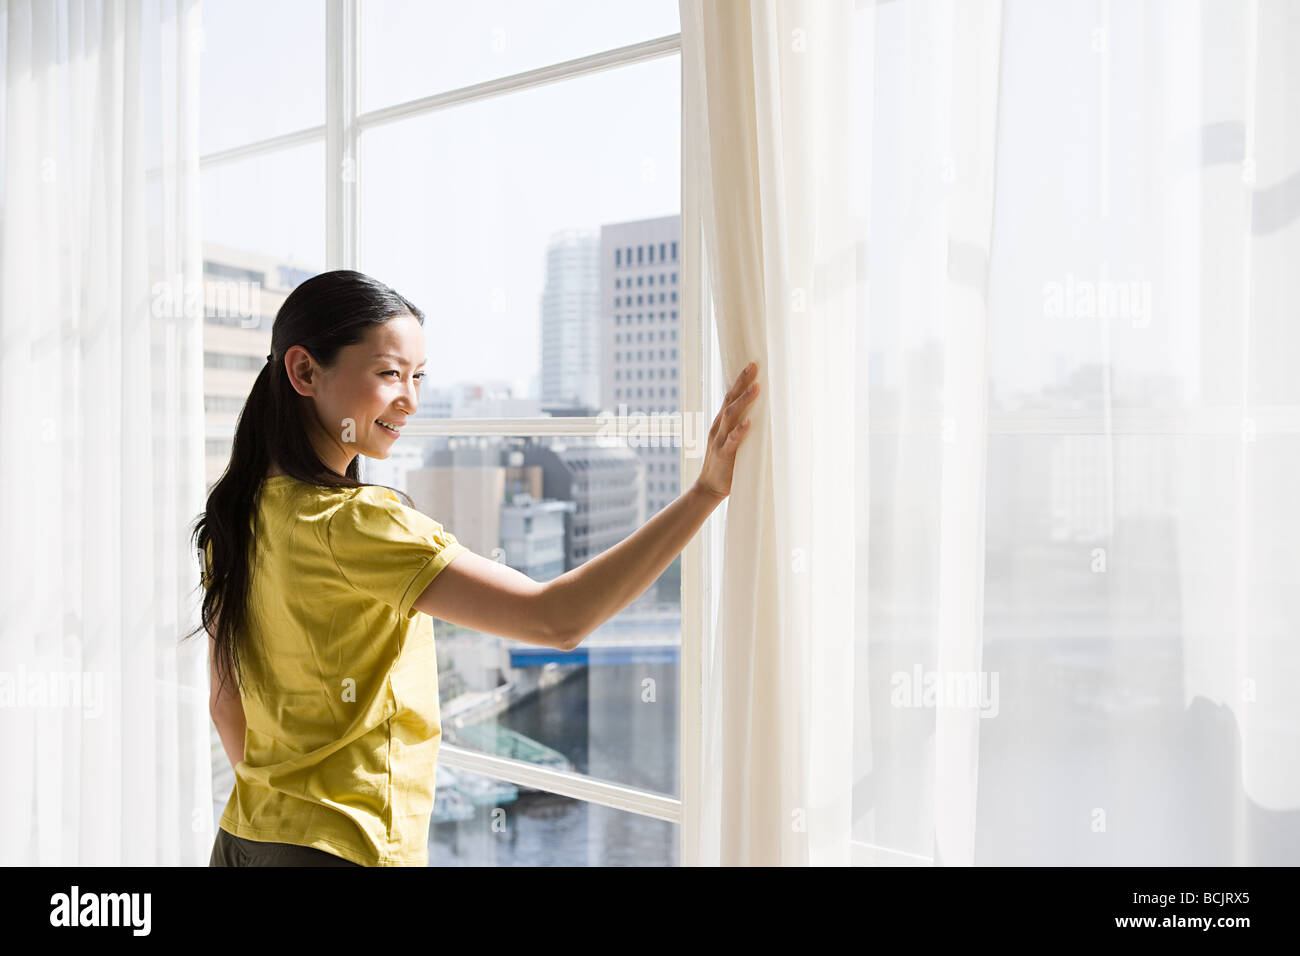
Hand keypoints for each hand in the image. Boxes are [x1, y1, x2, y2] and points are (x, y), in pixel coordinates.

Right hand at [694, 361, 760, 500]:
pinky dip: (740, 431)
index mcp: (722, 423)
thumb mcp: (734, 442)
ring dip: (744, 401)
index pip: (730, 396)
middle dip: (742, 382)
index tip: (752, 365)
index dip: (740, 381)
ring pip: (731, 416)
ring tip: (756, 388)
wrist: (709, 487)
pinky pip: (732, 440)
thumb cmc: (727, 464)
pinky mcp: (723, 455)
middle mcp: (719, 427)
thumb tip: (765, 417)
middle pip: (730, 400)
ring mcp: (720, 440)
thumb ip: (744, 429)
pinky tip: (748, 423)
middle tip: (754, 367)